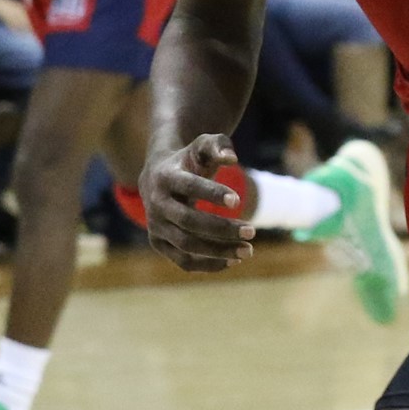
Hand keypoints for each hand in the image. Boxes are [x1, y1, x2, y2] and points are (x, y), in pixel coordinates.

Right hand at [140, 133, 255, 272]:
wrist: (157, 177)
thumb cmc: (188, 160)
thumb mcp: (201, 146)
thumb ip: (217, 145)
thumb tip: (232, 159)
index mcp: (165, 177)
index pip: (189, 187)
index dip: (212, 193)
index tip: (238, 200)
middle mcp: (156, 204)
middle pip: (189, 221)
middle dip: (222, 228)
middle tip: (252, 231)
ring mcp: (156, 227)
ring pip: (187, 245)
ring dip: (219, 251)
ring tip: (248, 250)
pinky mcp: (159, 243)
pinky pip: (184, 261)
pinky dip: (209, 264)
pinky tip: (233, 260)